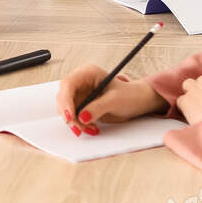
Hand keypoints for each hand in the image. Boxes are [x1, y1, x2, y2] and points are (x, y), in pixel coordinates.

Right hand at [54, 63, 168, 135]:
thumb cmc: (130, 95)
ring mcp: (80, 94)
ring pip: (66, 109)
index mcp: (88, 73)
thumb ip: (98, 107)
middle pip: (64, 98)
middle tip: (79, 128)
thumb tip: (82, 117)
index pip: (68, 85)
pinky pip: (73, 116)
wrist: (137, 102)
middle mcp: (81, 82)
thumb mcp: (115, 100)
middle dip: (70, 115)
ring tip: (91, 129)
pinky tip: (92, 128)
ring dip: (75, 122)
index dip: (66, 101)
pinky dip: (80, 125)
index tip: (70, 116)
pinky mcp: (81, 105)